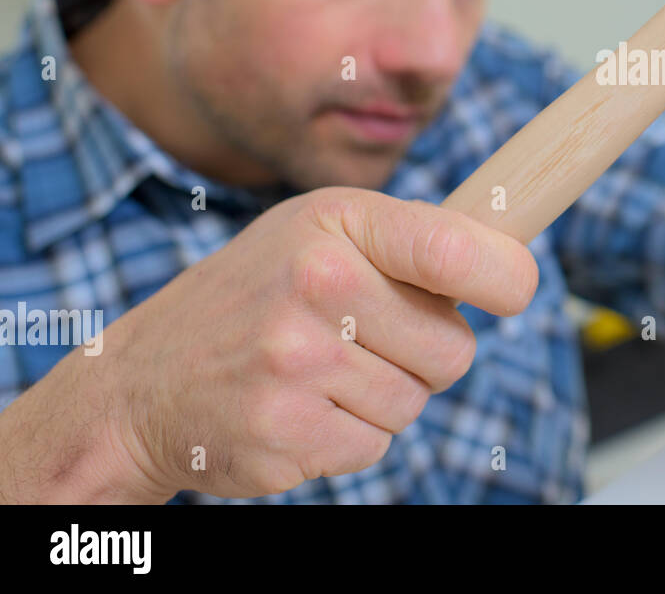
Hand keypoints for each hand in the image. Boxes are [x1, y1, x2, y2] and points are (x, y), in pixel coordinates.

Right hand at [98, 188, 536, 498]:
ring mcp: (296, 363)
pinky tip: (302, 406)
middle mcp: (316, 286)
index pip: (456, 250)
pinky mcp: (285, 433)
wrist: (143, 382)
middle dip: (430, 354)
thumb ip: (411, 238)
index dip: (507, 278)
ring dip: (386, 396)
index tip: (512, 290)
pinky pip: (376, 448)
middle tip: (373, 338)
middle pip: (454, 349)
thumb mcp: (322, 230)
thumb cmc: (258, 295)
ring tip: (325, 370)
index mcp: (336, 223)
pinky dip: (350, 436)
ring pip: (417, 403)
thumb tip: (513, 257)